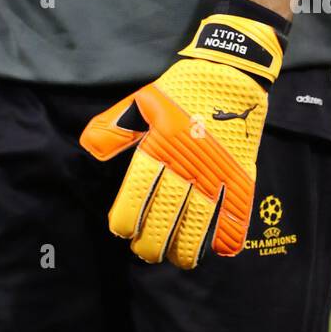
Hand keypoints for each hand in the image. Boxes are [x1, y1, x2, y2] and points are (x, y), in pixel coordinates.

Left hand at [80, 0, 288, 267]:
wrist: (230, 72)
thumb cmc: (181, 88)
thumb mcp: (142, 101)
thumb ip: (115, 128)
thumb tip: (89, 148)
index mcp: (160, 146)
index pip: (138, 193)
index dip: (126, 218)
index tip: (121, 231)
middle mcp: (187, 164)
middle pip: (166, 216)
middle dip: (152, 242)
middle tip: (144, 252)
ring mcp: (216, 172)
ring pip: (199, 221)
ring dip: (187, 247)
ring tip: (177, 259)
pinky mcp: (240, 174)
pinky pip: (235, 212)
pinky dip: (228, 234)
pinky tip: (219, 250)